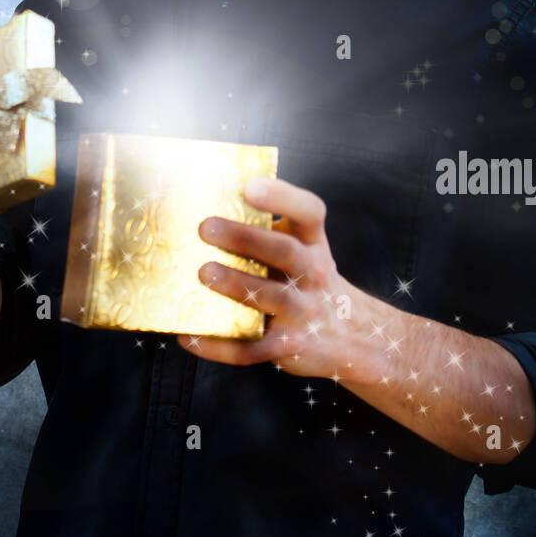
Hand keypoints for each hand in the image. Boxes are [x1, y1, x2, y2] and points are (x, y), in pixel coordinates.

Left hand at [177, 175, 366, 378]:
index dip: (281, 198)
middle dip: (245, 238)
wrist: (347, 333)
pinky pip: (251, 349)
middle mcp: (313, 273)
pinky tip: (188, 335)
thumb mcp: (302, 246)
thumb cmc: (305, 277)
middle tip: (205, 227)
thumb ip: (267, 228)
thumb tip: (201, 203)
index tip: (248, 187)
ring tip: (203, 272)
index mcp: (312, 241)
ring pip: (272, 298)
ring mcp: (303, 311)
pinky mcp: (287, 347)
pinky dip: (218, 346)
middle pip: (285, 252)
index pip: (309, 212)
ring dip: (236, 285)